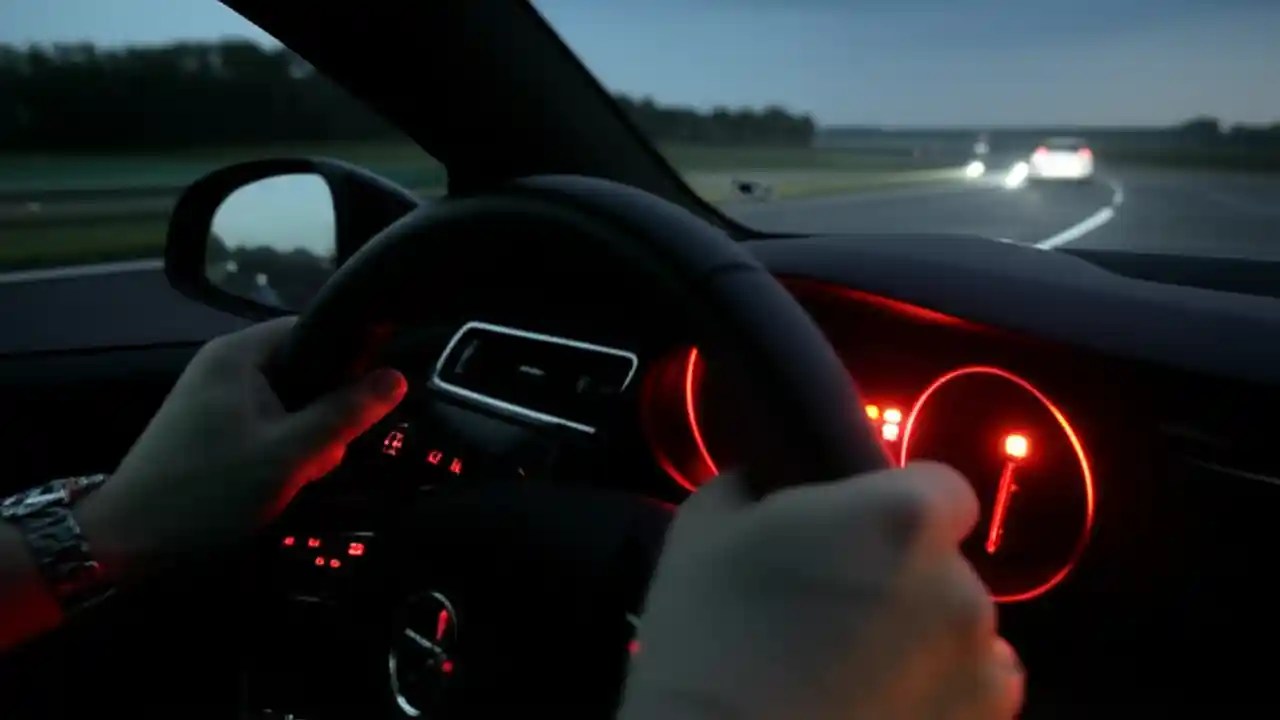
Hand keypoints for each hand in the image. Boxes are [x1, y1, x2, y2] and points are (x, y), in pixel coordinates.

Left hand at [77, 318, 406, 578]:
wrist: (129, 543)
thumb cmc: (210, 490)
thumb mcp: (290, 454)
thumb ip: (346, 414)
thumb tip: (398, 376)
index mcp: (239, 353)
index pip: (314, 330)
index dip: (350, 360)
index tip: (369, 402)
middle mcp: (226, 364)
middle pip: (306, 370)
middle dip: (325, 414)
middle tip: (321, 455)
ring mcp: (216, 398)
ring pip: (290, 404)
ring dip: (305, 440)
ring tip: (296, 475)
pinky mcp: (212, 429)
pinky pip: (268, 426)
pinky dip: (282, 451)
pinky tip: (279, 481)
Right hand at [619, 462, 1023, 719]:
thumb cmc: (708, 638)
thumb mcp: (704, 527)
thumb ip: (758, 487)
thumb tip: (767, 482)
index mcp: (901, 518)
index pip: (940, 487)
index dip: (897, 507)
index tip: (854, 538)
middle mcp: (961, 584)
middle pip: (944, 564)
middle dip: (899, 579)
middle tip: (832, 611)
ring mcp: (982, 663)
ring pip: (960, 629)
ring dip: (920, 638)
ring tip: (851, 670)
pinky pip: (975, 690)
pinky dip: (940, 693)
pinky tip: (880, 704)